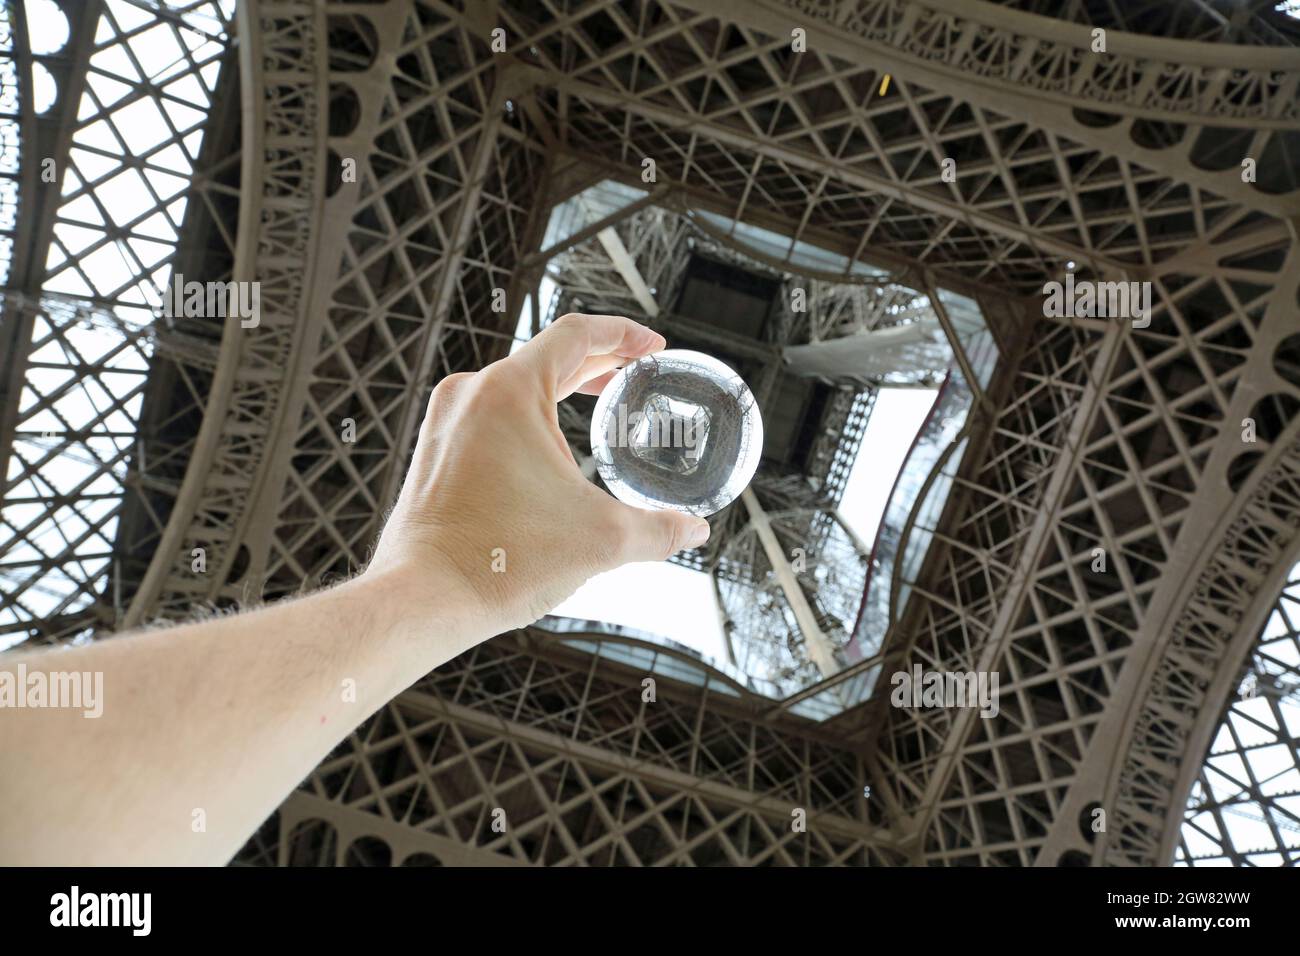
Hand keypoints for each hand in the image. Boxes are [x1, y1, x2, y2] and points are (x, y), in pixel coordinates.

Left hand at [366, 313, 710, 633]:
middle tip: (635, 374)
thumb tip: (692, 528)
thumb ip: (657, 530)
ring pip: (515, 387)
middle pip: (547, 358)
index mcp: (510, 391)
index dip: (623, 335)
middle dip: (598, 363)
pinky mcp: (435, 453)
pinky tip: (549, 451)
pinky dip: (527, 420)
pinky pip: (489, 417)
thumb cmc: (497, 562)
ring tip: (597, 407)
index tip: (651, 346)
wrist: (424, 600)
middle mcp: (471, 394)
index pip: (576, 335)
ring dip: (560, 391)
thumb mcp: (601, 540)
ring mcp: (447, 423)